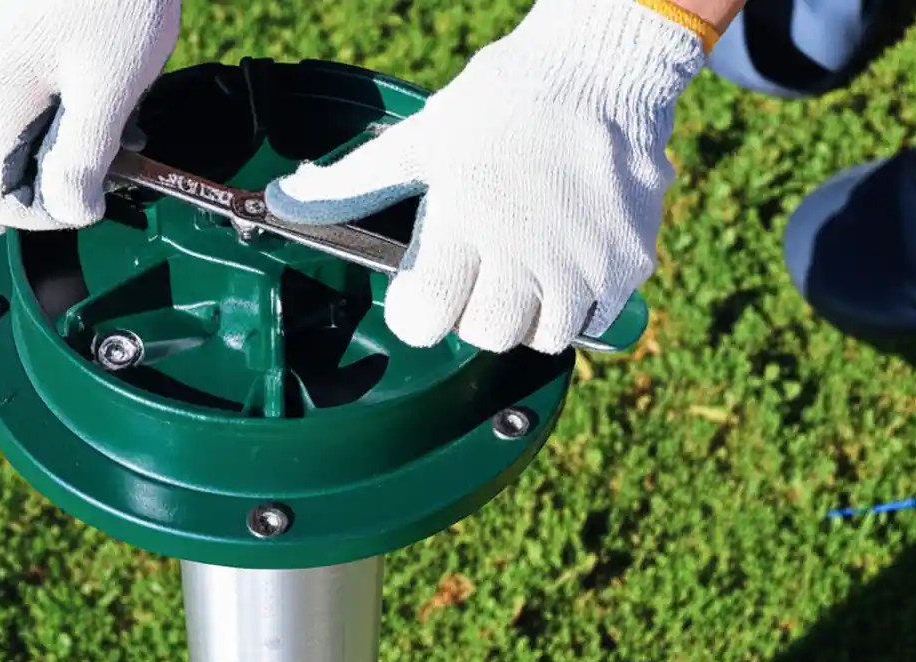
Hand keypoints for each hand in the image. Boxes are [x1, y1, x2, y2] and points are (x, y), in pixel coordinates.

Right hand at [0, 0, 179, 229]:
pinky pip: (27, 116)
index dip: (39, 216)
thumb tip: (73, 214)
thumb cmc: (114, 3)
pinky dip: (68, 125)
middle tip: (120, 160)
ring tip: (123, 125)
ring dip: (72, 153)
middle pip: (0, 174)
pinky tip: (109, 105)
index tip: (92, 197)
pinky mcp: (3, 59)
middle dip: (62, 180)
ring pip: (17, 148)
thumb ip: (84, 162)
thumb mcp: (109, 93)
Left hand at [265, 0, 705, 353]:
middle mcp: (526, 253)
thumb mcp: (420, 138)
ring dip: (528, 315)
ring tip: (524, 269)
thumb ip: (354, 181)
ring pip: (544, 337)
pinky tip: (568, 260)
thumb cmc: (501, 101)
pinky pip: (597, 316)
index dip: (418, 311)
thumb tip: (287, 196)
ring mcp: (583, 263)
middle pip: (488, 335)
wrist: (600, 70)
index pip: (429, 318)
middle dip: (474, 312)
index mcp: (464, 223)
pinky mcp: (629, 263)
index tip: (421, 289)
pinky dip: (580, 302)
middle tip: (477, 273)